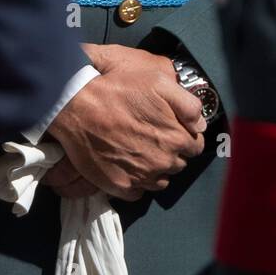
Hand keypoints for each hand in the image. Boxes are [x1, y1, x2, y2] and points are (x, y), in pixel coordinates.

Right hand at [47, 44, 205, 201]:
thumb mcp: (158, 82)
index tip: (172, 128)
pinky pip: (139, 192)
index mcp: (176, 137)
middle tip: (152, 136)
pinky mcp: (121, 186)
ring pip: (160, 180)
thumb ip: (187, 104)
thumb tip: (199, 124)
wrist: (76, 106)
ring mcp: (142, 176)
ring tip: (139, 150)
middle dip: (171, 151)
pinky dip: (136, 181)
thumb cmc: (116, 90)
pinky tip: (127, 164)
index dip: (185, 135)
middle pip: (179, 163)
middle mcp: (163, 161)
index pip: (195, 146)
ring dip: (155, 167)